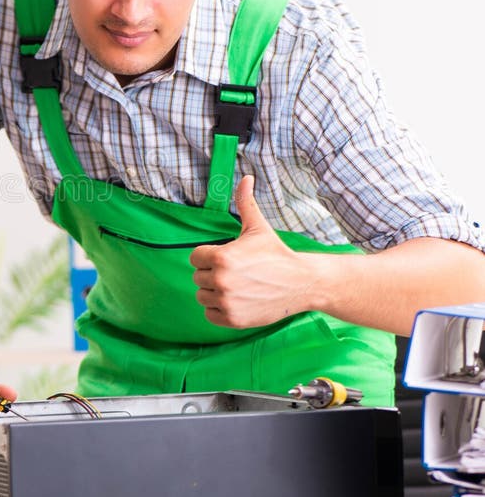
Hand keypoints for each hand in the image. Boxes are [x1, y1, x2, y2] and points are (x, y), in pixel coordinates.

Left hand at [190, 175, 313, 327]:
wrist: (302, 283)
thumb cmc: (276, 253)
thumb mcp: (258, 227)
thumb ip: (245, 202)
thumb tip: (246, 177)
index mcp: (221, 257)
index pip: (195, 257)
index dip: (209, 256)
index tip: (228, 257)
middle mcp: (221, 280)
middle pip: (198, 277)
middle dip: (213, 273)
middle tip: (237, 272)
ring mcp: (227, 302)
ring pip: (202, 296)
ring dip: (214, 292)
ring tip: (237, 285)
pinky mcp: (233, 319)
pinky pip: (210, 314)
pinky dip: (219, 309)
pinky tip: (237, 300)